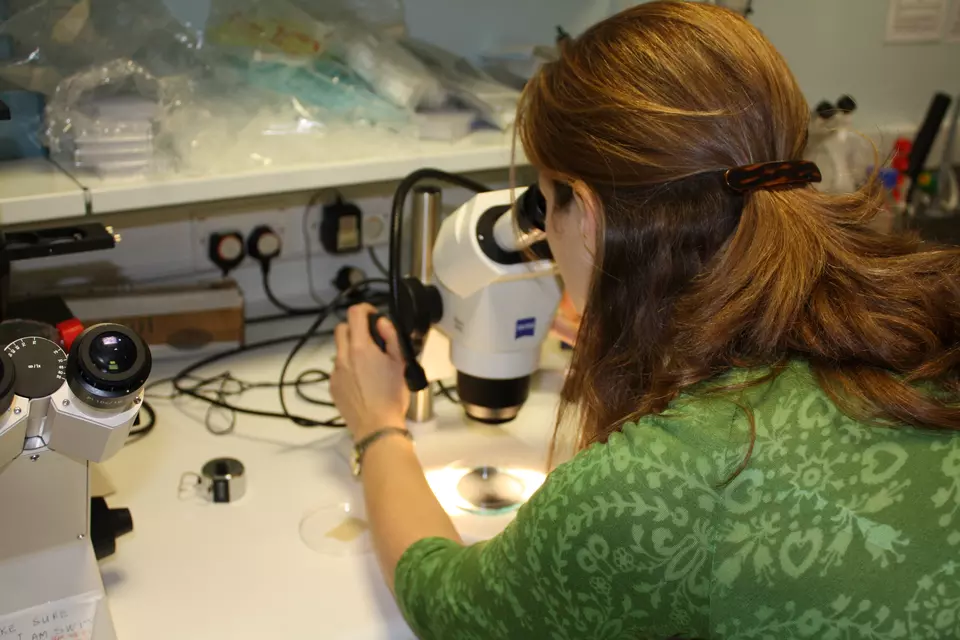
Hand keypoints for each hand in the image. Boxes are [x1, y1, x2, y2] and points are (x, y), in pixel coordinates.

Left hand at [330, 303, 409, 441]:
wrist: (376, 427)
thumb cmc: (392, 394)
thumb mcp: (400, 363)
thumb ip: (391, 337)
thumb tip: (381, 322)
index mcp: (361, 347)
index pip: (354, 314)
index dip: (364, 309)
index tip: (373, 316)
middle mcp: (343, 356)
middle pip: (341, 328)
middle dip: (354, 327)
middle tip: (371, 339)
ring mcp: (335, 372)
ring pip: (339, 350)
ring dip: (351, 349)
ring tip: (368, 364)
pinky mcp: (333, 386)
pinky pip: (338, 368)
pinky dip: (348, 367)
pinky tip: (362, 381)